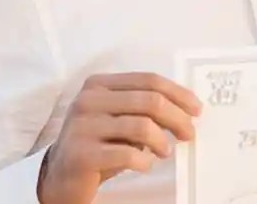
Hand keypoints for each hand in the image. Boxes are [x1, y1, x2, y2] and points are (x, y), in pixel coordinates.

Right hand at [37, 72, 202, 203]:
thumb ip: (142, 107)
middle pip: (150, 101)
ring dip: (162, 142)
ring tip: (164, 152)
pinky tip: (145, 164)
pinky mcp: (82, 154)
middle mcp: (88, 100)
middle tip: (190, 134)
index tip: (196, 110)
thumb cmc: (97, 144)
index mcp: (98, 84)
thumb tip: (185, 109)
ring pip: (142, 126)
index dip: (178, 93)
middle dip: (178, 118)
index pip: (149, 80)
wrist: (59, 176)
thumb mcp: (116, 118)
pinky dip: (144, 161)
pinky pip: (127, 154)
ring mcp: (82, 127)